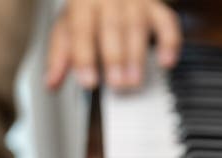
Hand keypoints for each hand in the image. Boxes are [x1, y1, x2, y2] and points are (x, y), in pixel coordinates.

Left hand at [46, 0, 181, 90]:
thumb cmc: (88, 10)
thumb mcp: (68, 27)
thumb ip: (60, 54)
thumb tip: (51, 83)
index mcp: (83, 3)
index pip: (81, 30)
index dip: (84, 57)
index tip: (88, 82)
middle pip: (112, 28)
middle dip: (115, 58)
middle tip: (117, 85)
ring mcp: (136, 2)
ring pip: (137, 27)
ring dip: (137, 56)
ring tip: (134, 81)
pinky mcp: (157, 8)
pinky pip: (167, 23)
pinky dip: (170, 43)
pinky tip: (166, 62)